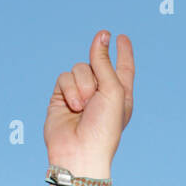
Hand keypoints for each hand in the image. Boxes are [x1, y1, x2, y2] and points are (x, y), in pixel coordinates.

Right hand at [43, 31, 134, 172]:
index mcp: (120, 94)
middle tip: (95, 96)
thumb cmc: (104, 126)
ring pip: (78, 68)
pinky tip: (72, 108)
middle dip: (95, 74)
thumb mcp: (113, 91)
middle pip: (96, 62)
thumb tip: (102, 35)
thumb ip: (105, 61)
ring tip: (83, 108)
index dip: (123, 52)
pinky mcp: (62, 96)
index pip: (123, 67)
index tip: (121, 38)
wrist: (80, 151)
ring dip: (82, 86)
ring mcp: (80, 94)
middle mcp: (101, 93)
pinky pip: (64, 77)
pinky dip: (69, 91)